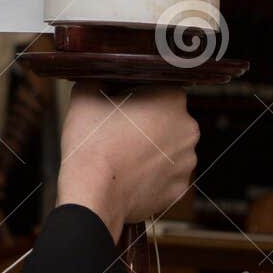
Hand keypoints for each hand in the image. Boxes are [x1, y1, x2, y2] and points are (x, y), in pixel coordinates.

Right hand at [56, 82, 198, 243]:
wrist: (93, 194)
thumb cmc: (92, 143)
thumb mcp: (85, 96)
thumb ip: (97, 79)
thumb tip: (101, 78)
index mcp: (172, 100)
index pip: (159, 87)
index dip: (136, 92)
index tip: (118, 103)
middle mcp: (188, 130)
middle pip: (167, 118)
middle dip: (147, 122)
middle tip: (118, 129)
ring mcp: (186, 163)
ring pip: (167, 148)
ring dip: (150, 149)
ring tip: (121, 155)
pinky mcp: (178, 190)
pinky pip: (165, 175)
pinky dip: (150, 175)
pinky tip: (128, 175)